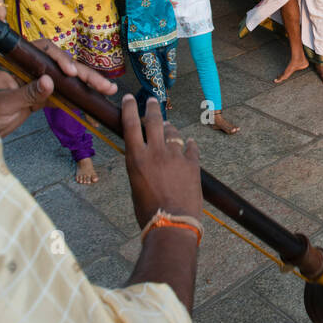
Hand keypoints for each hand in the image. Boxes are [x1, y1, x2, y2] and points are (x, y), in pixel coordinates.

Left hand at [0, 39, 117, 136]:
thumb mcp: (4, 102)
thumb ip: (27, 92)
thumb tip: (49, 82)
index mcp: (16, 61)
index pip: (44, 50)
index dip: (60, 58)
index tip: (70, 72)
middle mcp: (29, 68)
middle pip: (60, 65)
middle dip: (83, 73)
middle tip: (103, 84)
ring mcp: (36, 82)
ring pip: (65, 80)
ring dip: (85, 85)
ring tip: (107, 90)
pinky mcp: (39, 98)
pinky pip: (62, 96)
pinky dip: (76, 100)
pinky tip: (91, 104)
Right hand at [122, 96, 202, 227]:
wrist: (172, 224)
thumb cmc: (148, 211)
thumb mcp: (135, 185)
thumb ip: (140, 166)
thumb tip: (145, 157)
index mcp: (136, 158)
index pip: (130, 124)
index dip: (130, 108)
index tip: (130, 98)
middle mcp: (156, 152)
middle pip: (154, 120)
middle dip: (152, 107)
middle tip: (151, 100)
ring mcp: (176, 156)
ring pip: (173, 132)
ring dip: (169, 129)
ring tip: (168, 128)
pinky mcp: (192, 164)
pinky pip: (191, 147)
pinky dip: (188, 145)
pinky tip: (189, 144)